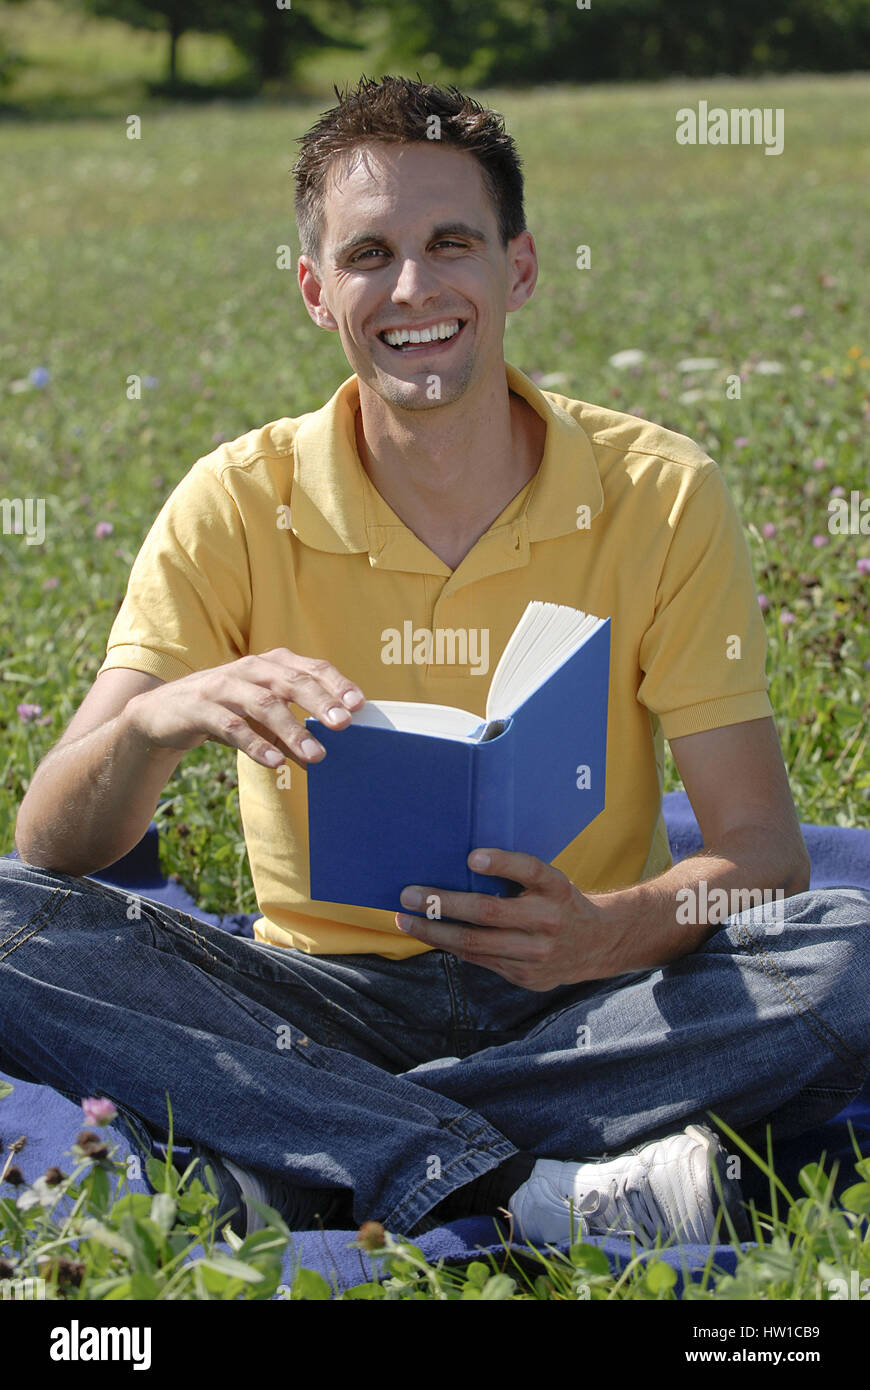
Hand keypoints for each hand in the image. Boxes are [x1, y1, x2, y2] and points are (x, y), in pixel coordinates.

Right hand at [125, 649, 364, 769]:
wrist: (161, 715)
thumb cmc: (223, 712)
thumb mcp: (260, 722)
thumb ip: (290, 735)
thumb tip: (323, 758)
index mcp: (270, 664)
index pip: (311, 668)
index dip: (336, 684)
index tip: (359, 705)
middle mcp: (249, 669)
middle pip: (290, 681)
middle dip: (319, 702)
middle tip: (343, 725)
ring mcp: (222, 686)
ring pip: (263, 704)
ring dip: (292, 730)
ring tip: (316, 755)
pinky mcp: (199, 708)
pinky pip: (231, 726)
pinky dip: (256, 745)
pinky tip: (276, 763)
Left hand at [395, 848, 619, 990]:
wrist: (597, 944)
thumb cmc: (560, 901)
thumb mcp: (550, 882)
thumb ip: (517, 875)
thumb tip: (462, 864)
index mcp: (557, 888)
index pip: (530, 870)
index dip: (502, 863)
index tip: (472, 856)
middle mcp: (549, 921)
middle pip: (489, 913)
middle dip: (443, 904)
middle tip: (408, 895)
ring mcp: (538, 954)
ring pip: (476, 944)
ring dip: (435, 932)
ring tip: (407, 920)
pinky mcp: (526, 977)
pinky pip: (480, 960)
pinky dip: (452, 947)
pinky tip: (432, 936)